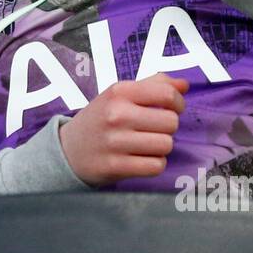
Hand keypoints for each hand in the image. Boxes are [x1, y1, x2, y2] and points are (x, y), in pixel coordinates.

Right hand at [58, 73, 188, 185]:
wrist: (68, 150)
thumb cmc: (101, 119)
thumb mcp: (120, 95)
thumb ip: (153, 85)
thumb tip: (184, 85)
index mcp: (119, 92)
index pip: (167, 95)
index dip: (178, 103)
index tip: (172, 108)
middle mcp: (116, 114)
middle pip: (171, 122)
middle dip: (167, 127)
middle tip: (153, 129)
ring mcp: (114, 141)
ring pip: (166, 145)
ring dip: (160, 147)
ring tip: (145, 144)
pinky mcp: (115, 166)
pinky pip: (155, 166)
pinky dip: (154, 164)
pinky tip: (141, 159)